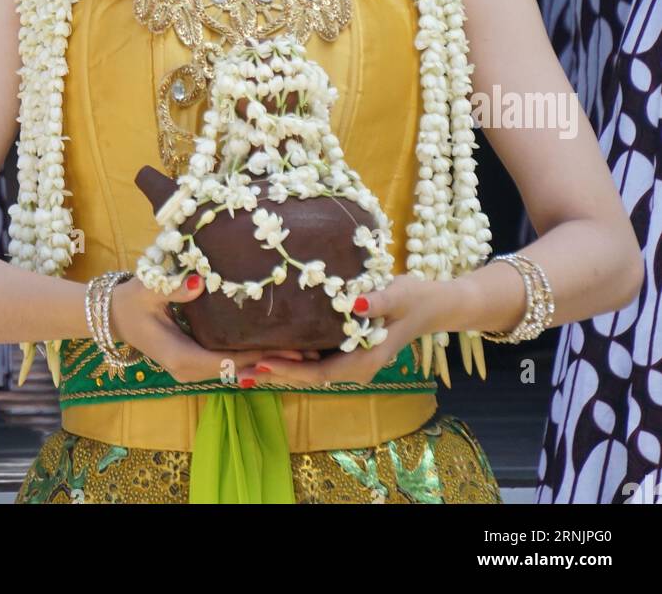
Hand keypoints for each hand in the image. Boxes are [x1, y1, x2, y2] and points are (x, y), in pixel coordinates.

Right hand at [110, 274, 315, 384]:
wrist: (115, 314)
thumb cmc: (132, 300)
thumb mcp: (147, 289)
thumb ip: (171, 287)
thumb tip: (196, 283)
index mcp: (180, 358)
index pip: (226, 362)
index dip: (257, 357)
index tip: (287, 349)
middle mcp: (189, 370)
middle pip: (238, 370)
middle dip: (273, 363)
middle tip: (312, 353)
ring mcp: (193, 368)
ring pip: (236, 370)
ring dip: (268, 362)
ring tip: (307, 353)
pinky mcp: (197, 360)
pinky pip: (230, 363)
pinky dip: (254, 359)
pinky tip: (279, 350)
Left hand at [235, 274, 467, 387]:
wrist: (432, 304)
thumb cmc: (415, 298)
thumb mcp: (399, 295)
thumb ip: (378, 301)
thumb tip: (354, 303)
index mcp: (364, 362)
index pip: (320, 373)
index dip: (290, 370)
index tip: (262, 363)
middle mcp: (353, 366)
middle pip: (308, 376)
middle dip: (274, 373)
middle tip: (236, 368)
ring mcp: (349, 358)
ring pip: (309, 367)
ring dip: (280, 364)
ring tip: (243, 359)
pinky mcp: (346, 346)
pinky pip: (315, 355)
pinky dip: (293, 352)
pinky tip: (270, 342)